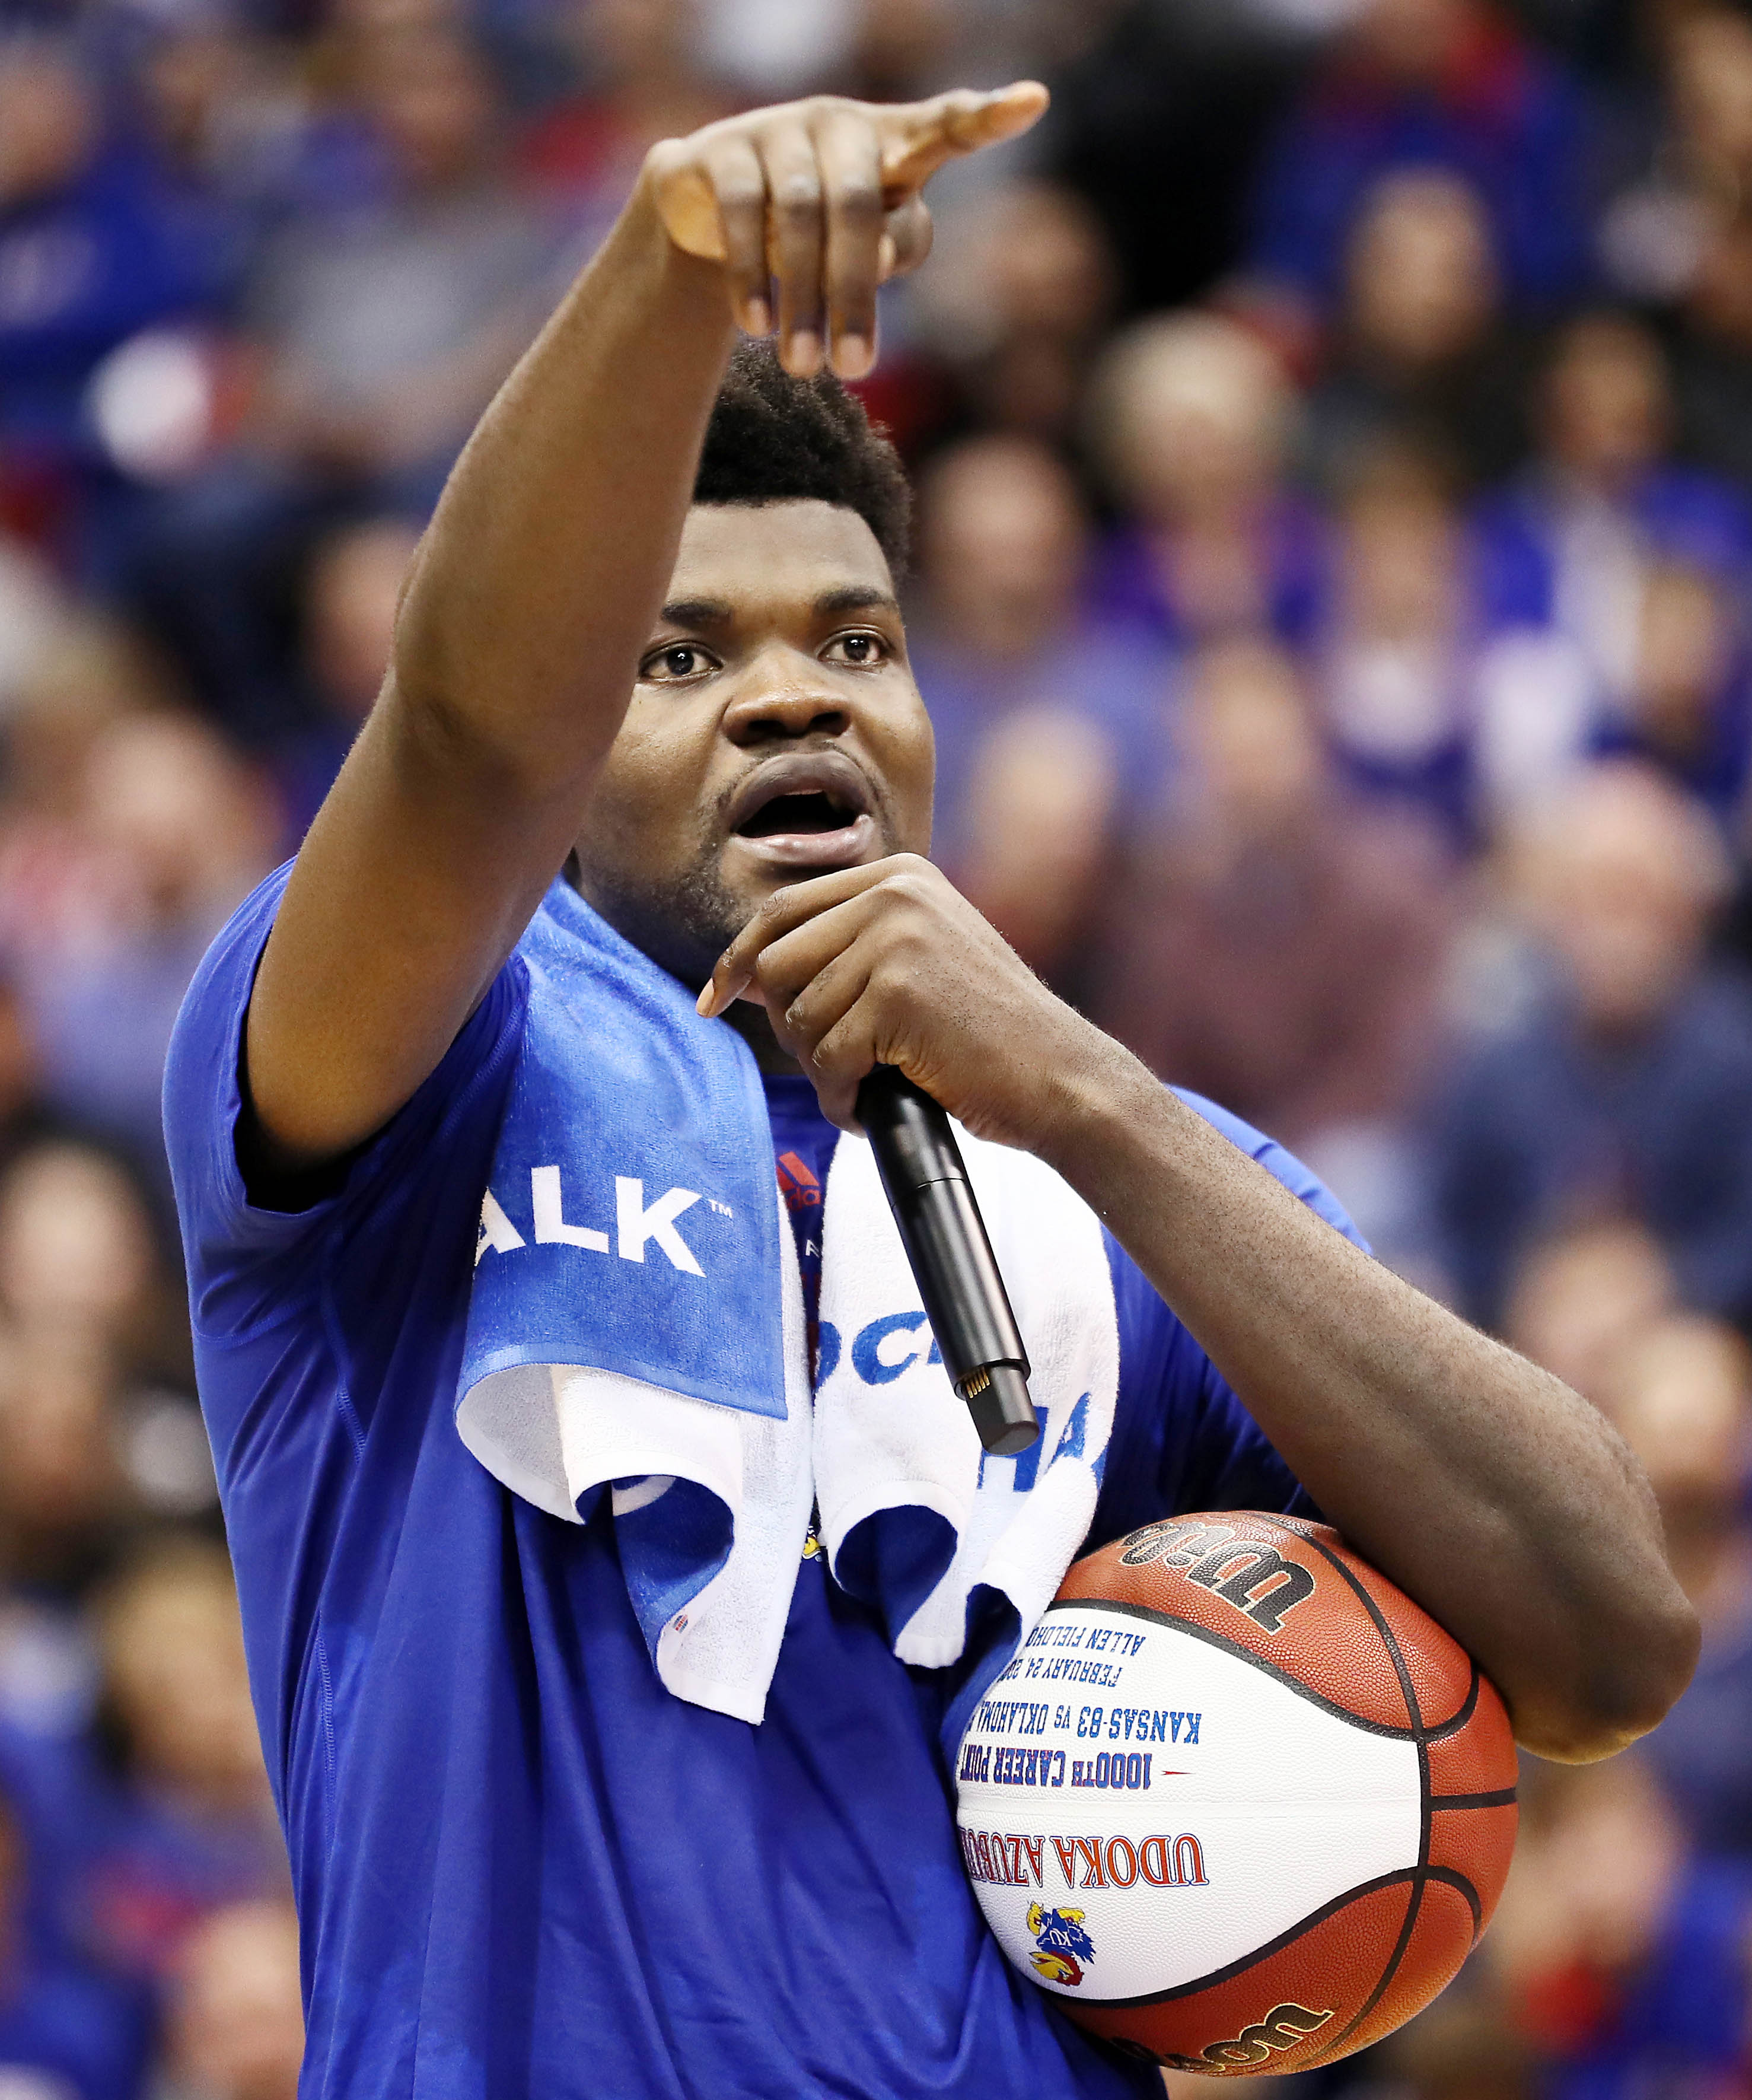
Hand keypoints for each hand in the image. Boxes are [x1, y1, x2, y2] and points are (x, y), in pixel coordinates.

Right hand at [641, 83, 1048, 380]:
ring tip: (801, 368)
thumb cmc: (816, 234)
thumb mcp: (865, 248)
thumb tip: (879, 260)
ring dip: (802, 299)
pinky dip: (752, 276)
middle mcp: (841, 125)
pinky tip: (757, 327)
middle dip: (855, 293)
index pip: (948, 124)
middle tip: (854, 370)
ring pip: (798, 214)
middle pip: (858, 205)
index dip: (988, 115)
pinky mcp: (724, 148)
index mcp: (894, 144)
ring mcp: (780, 129)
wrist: (710, 209)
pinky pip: (743, 213)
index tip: (1033, 102)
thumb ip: (890, 250)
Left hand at [696, 854, 1113, 1146]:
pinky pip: (828, 1058)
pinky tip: (872, 1106)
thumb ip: (844, 949)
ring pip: (798, 1015)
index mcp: (897, 877)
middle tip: (833, 1063)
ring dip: (821, 1068)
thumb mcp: (919, 960)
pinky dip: (842, 1099)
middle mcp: (894, 894)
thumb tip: (739, 975)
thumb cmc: (986, 1034)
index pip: (780, 911)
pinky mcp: (899, 993)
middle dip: (788, 1025)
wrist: (1060, 1076)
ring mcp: (897, 938)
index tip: (714, 1000)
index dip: (737, 960)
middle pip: (776, 962)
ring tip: (866, 1084)